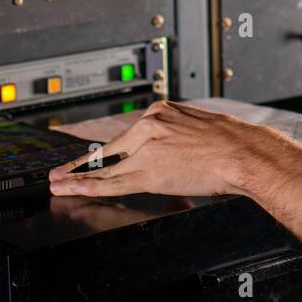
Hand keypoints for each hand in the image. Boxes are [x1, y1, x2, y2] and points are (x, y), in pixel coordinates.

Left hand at [48, 100, 259, 198]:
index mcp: (161, 111)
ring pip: (106, 168)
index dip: (105, 149)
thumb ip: (177, 134)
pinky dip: (88, 187)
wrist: (243, 153)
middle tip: (60, 171)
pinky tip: (72, 189)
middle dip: (82, 163)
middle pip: (110, 150)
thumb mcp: (199, 126)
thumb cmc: (232, 143)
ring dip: (77, 177)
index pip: (126, 135)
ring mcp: (146, 149)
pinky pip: (112, 183)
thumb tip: (172, 148)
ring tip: (58, 184)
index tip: (92, 155)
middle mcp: (149, 125)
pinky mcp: (147, 172)